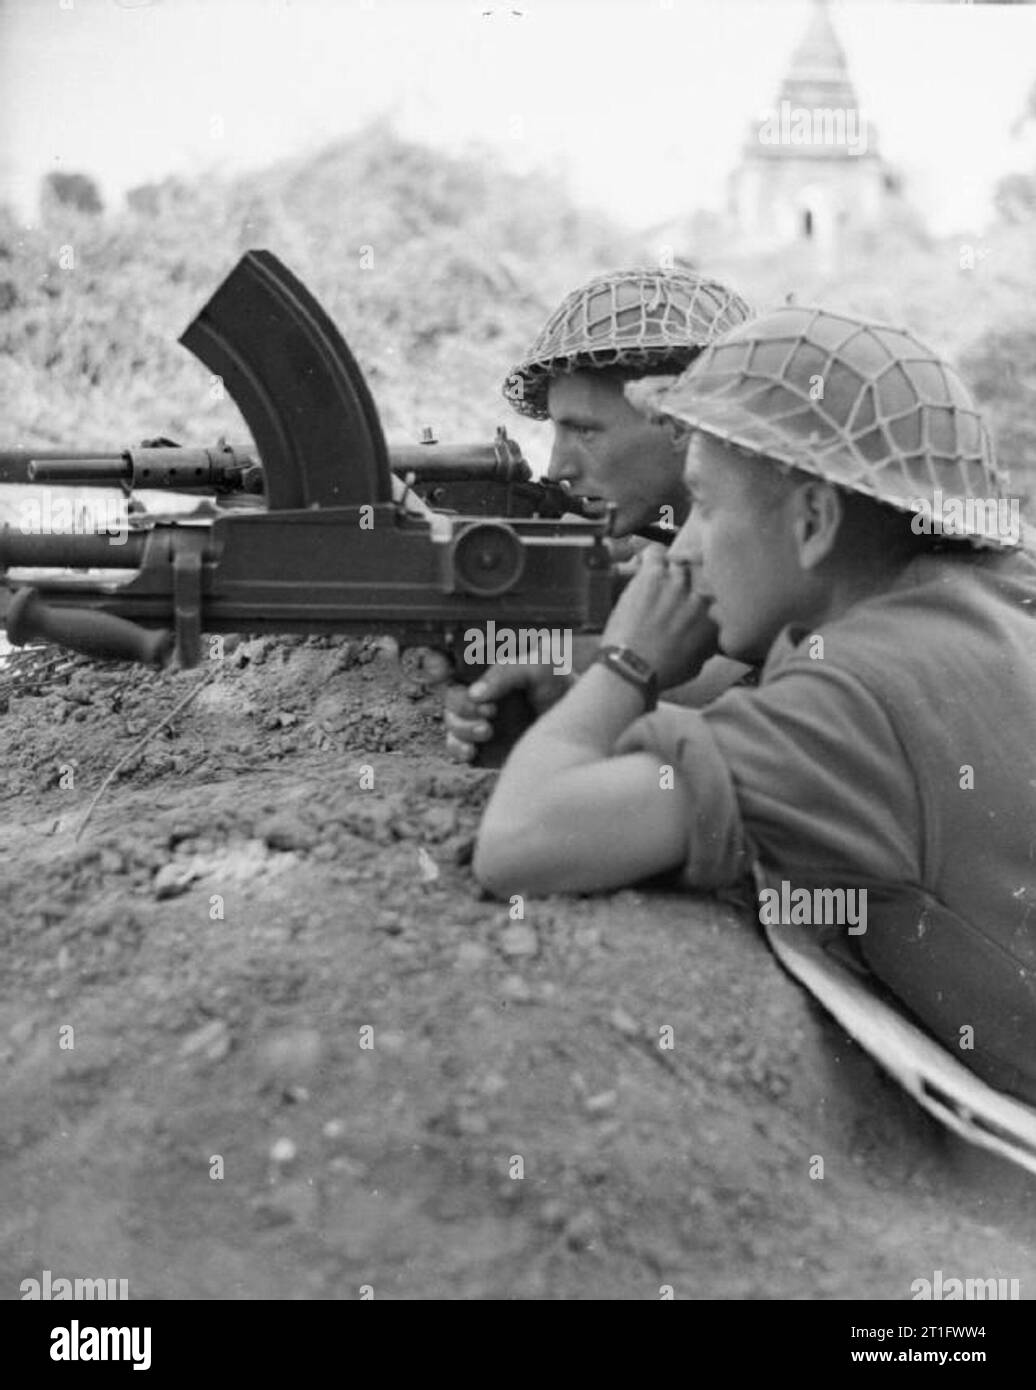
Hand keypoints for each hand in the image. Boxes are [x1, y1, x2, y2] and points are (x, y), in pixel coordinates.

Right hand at [444, 663, 571, 762]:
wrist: (578, 728)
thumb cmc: (563, 689)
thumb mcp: (543, 668)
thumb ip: (508, 670)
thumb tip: (476, 694)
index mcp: (488, 665)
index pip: (449, 656)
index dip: (436, 661)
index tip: (444, 669)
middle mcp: (478, 691)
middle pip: (446, 693)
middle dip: (460, 703)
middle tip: (488, 710)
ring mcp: (477, 719)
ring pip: (449, 720)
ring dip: (462, 726)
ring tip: (487, 730)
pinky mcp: (480, 746)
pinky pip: (454, 746)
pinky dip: (458, 748)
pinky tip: (473, 750)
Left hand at [600, 546, 718, 689]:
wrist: (632, 667)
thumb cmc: (661, 671)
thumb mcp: (696, 663)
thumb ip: (706, 643)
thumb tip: (706, 635)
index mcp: (716, 617)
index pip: (719, 592)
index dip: (705, 591)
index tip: (695, 595)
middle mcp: (703, 596)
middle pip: (701, 571)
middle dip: (689, 578)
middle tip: (675, 587)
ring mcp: (679, 583)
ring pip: (679, 560)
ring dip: (668, 568)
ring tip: (657, 580)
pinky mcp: (654, 576)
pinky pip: (655, 552)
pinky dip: (650, 557)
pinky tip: (644, 566)